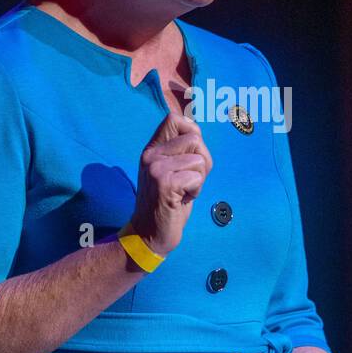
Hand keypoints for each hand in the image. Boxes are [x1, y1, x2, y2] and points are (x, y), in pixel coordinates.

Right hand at [129, 112, 212, 255]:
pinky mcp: (164, 183)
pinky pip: (196, 177)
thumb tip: (196, 130)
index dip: (192, 131)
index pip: (173, 118)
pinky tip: (182, 199)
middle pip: (195, 139)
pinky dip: (196, 191)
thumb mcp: (170, 171)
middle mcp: (151, 154)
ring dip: (199, 179)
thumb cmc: (167, 203)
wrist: (148, 234)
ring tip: (184, 191)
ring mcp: (155, 168)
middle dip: (203, 162)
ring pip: (199, 160)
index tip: (192, 153)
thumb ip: (180, 151)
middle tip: (190, 180)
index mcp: (152, 149)